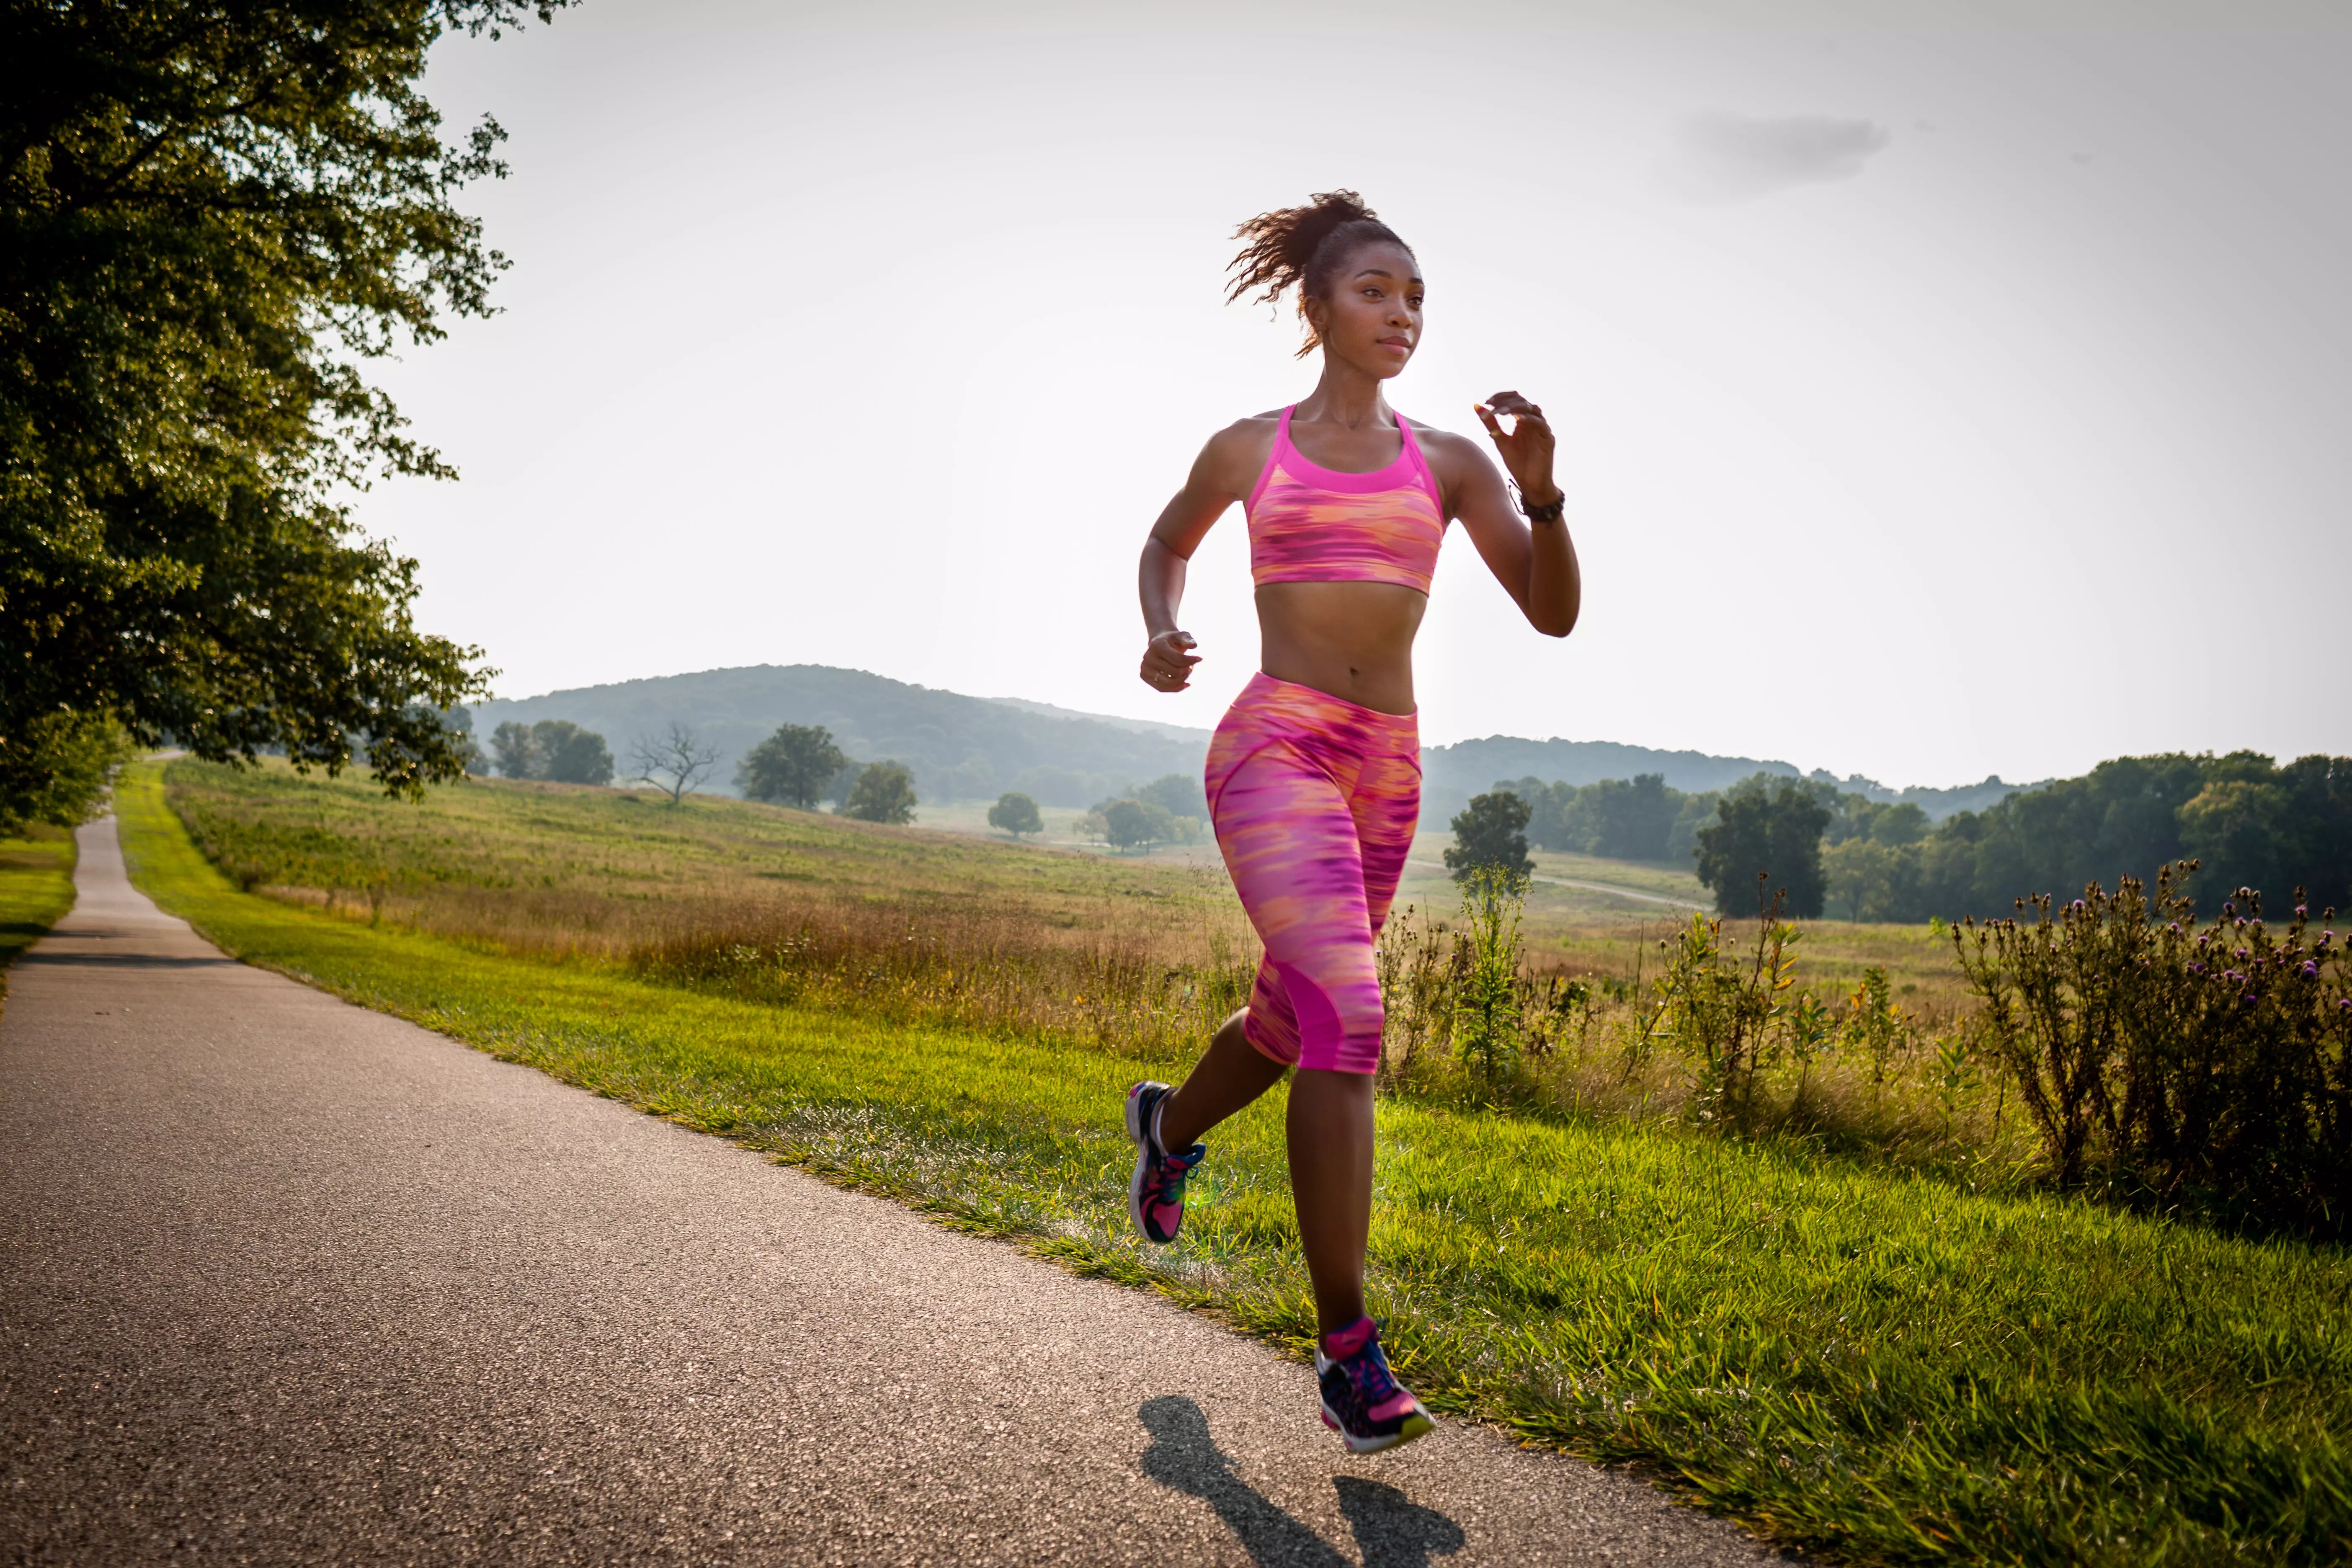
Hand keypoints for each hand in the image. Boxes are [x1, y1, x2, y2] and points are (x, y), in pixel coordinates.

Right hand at [1140, 629, 1199, 692]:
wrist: (1160, 643)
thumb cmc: (1173, 640)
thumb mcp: (1182, 636)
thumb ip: (1188, 640)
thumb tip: (1194, 645)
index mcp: (1157, 645)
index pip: (1178, 659)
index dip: (1191, 661)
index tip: (1200, 659)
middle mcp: (1148, 657)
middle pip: (1174, 672)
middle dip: (1187, 670)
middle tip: (1191, 666)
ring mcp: (1145, 668)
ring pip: (1167, 683)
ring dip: (1182, 680)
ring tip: (1187, 673)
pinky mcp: (1145, 677)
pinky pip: (1162, 688)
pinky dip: (1175, 688)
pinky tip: (1185, 683)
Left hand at [1473, 390, 1560, 507]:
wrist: (1530, 484)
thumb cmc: (1517, 463)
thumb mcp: (1500, 440)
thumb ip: (1491, 423)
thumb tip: (1477, 405)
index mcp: (1523, 420)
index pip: (1514, 399)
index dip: (1500, 397)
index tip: (1485, 402)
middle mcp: (1534, 421)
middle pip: (1522, 401)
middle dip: (1505, 401)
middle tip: (1490, 405)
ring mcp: (1542, 429)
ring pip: (1532, 409)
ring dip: (1515, 408)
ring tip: (1500, 411)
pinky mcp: (1548, 439)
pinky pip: (1540, 424)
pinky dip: (1529, 419)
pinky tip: (1517, 419)